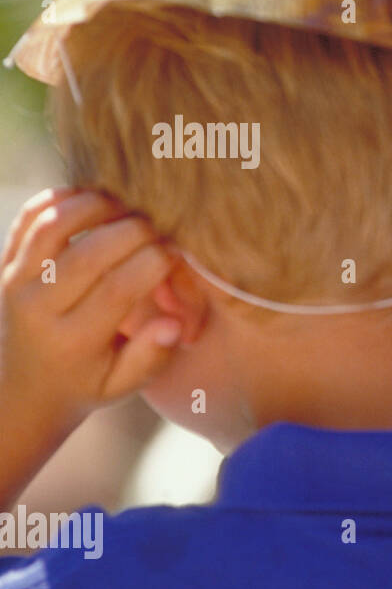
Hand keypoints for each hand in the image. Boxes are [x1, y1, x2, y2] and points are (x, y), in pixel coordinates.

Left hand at [0, 188, 180, 431]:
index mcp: (73, 343)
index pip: (120, 289)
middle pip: (90, 254)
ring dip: (96, 206)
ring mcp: (14, 282)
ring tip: (127, 208)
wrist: (21, 389)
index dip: (156, 261)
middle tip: (159, 227)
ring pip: (55, 225)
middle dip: (135, 230)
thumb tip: (174, 323)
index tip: (177, 252)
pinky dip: (59, 199)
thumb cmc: (86, 383)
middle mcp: (38, 310)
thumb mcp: (122, 386)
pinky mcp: (4, 264)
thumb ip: (151, 356)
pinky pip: (28, 218)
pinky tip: (90, 200)